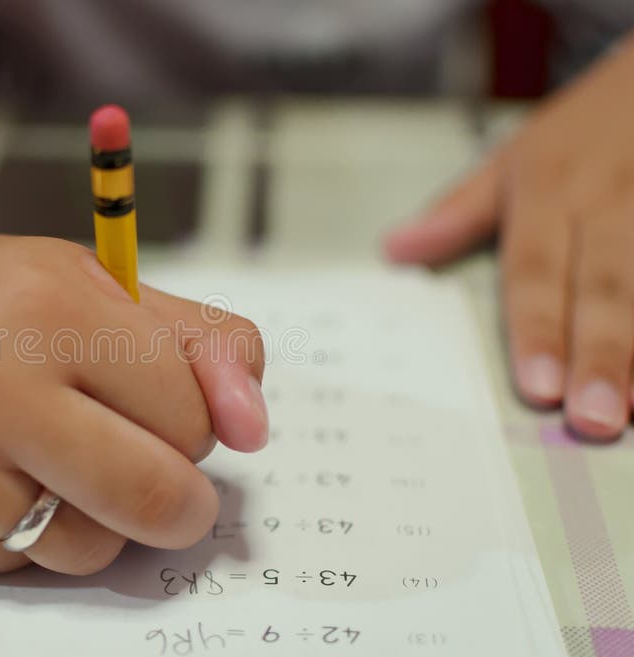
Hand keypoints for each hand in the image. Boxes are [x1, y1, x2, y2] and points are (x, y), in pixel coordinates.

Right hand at [0, 228, 265, 573]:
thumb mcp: (103, 285)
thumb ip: (204, 345)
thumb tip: (252, 430)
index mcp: (49, 310)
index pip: (188, 418)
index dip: (189, 418)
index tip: (157, 403)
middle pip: (151, 497)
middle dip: (178, 498)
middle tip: (160, 476)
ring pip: (90, 549)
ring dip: (98, 518)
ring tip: (51, 457)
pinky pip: (22, 567)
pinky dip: (30, 533)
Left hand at [385, 35, 633, 440]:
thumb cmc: (583, 129)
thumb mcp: (513, 156)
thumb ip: (460, 212)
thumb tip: (394, 252)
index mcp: (550, 191)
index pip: (537, 270)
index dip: (538, 328)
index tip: (539, 389)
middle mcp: (609, 200)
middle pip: (606, 284)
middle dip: (603, 353)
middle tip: (595, 419)